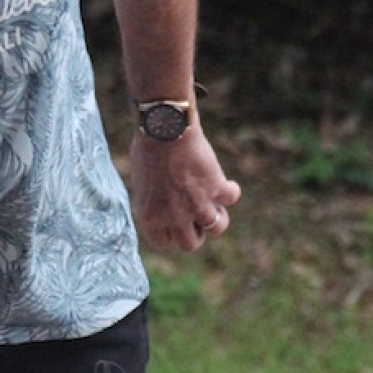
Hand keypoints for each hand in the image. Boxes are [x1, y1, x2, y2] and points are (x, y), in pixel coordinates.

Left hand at [129, 127, 240, 252]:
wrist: (163, 128)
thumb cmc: (147, 151)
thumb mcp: (141, 184)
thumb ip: (153, 204)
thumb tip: (166, 214)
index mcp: (150, 218)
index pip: (165, 242)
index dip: (172, 231)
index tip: (174, 220)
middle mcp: (174, 217)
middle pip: (191, 244)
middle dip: (194, 230)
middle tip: (194, 213)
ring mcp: (197, 204)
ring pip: (216, 227)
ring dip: (217, 215)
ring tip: (213, 202)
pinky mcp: (215, 187)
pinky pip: (231, 198)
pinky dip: (230, 190)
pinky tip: (224, 182)